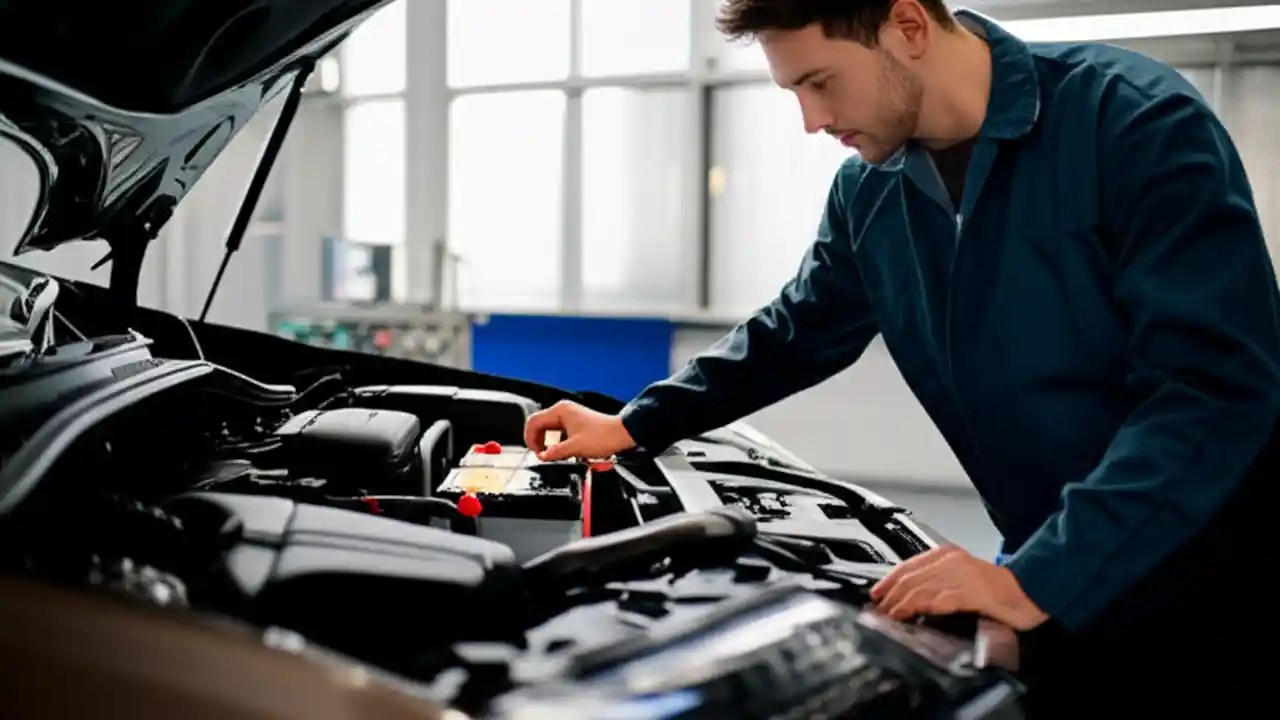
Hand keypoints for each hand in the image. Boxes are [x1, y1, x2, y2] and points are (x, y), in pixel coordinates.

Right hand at [524, 400, 636, 461]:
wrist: (621, 434)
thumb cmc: (603, 436)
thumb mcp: (575, 447)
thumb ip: (555, 453)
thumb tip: (542, 457)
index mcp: (560, 411)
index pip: (534, 422)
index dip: (530, 438)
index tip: (535, 452)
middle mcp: (563, 411)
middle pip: (540, 425)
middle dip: (538, 441)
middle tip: (542, 455)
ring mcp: (570, 416)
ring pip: (549, 429)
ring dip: (548, 442)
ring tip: (552, 455)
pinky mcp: (575, 422)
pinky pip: (558, 431)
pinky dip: (557, 441)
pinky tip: (561, 451)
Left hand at [869, 545, 1048, 630]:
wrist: (1029, 593)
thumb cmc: (998, 590)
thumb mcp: (962, 577)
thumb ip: (939, 581)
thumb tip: (912, 595)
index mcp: (948, 554)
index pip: (908, 565)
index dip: (888, 581)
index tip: (877, 594)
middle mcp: (951, 561)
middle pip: (908, 577)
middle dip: (890, 596)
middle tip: (879, 610)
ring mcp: (960, 575)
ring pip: (917, 588)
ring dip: (899, 604)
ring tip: (888, 616)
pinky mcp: (970, 592)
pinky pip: (936, 599)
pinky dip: (917, 608)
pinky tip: (908, 615)